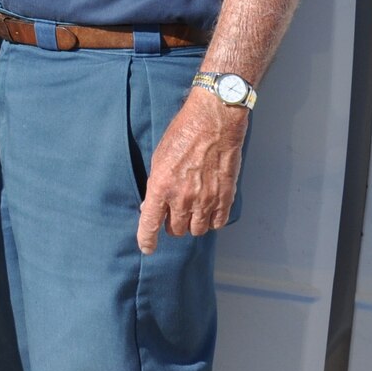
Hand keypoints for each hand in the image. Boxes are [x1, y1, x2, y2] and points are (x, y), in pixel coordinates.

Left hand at [136, 90, 247, 254]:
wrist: (213, 122)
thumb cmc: (183, 134)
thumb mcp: (158, 158)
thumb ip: (156, 185)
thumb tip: (151, 205)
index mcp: (161, 186)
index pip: (150, 224)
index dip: (147, 240)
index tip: (147, 248)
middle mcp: (183, 197)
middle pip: (176, 230)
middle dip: (172, 225)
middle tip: (172, 212)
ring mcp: (206, 199)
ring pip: (196, 229)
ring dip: (192, 224)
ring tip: (191, 210)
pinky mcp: (224, 197)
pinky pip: (217, 222)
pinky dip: (211, 220)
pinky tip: (208, 210)